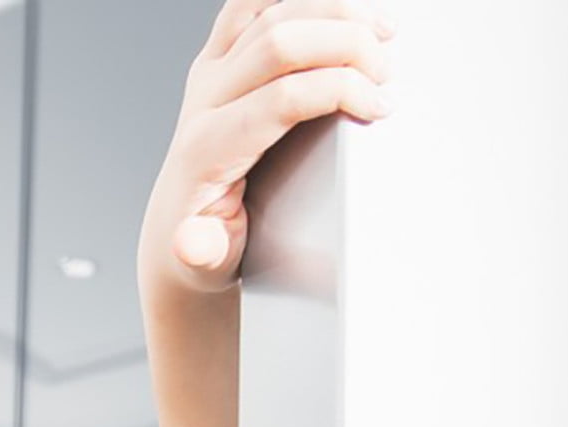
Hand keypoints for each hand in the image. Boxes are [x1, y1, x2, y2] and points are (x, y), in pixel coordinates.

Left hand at [139, 0, 393, 291]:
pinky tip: (340, 8)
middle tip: (386, 71)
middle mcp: (205, 98)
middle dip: (344, 45)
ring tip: (381, 32)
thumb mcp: (204, 261)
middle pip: (279, 41)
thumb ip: (200, 251)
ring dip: (333, 11)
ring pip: (271, 9)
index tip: (380, 105)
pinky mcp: (218, 54)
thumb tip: (193, 244)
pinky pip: (254, 3)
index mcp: (208, 147)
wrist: (181, 224)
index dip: (339, 90)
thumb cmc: (209, 242)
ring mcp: (210, 70)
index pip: (282, 96)